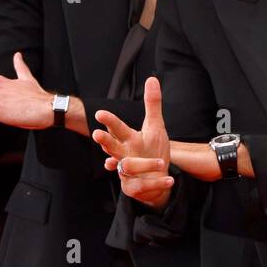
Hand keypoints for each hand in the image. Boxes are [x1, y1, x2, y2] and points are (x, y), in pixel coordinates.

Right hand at [92, 76, 173, 207]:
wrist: (154, 180)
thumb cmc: (151, 150)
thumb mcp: (154, 126)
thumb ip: (152, 104)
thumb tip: (152, 78)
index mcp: (128, 140)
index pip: (116, 129)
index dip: (109, 122)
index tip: (100, 113)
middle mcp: (124, 155)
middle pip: (112, 148)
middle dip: (106, 142)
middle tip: (98, 134)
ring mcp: (127, 173)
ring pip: (128, 167)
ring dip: (144, 164)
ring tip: (161, 162)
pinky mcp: (134, 187)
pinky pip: (144, 186)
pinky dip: (157, 183)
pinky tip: (169, 179)